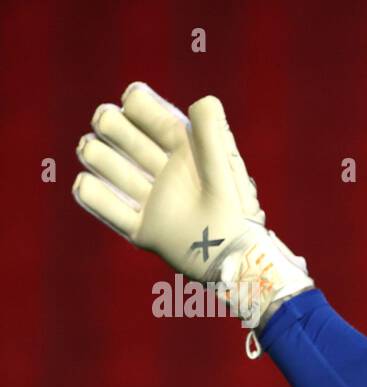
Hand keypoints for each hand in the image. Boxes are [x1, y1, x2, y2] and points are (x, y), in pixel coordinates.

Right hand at [72, 82, 311, 334]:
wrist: (233, 259)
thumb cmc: (236, 211)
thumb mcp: (224, 169)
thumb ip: (213, 134)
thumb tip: (203, 100)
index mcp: (187, 155)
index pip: (154, 119)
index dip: (139, 106)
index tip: (130, 99)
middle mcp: (166, 175)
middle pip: (126, 139)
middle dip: (112, 125)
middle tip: (108, 122)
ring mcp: (153, 202)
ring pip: (112, 169)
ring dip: (98, 155)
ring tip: (93, 150)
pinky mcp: (143, 231)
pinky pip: (109, 211)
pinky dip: (92, 196)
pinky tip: (84, 181)